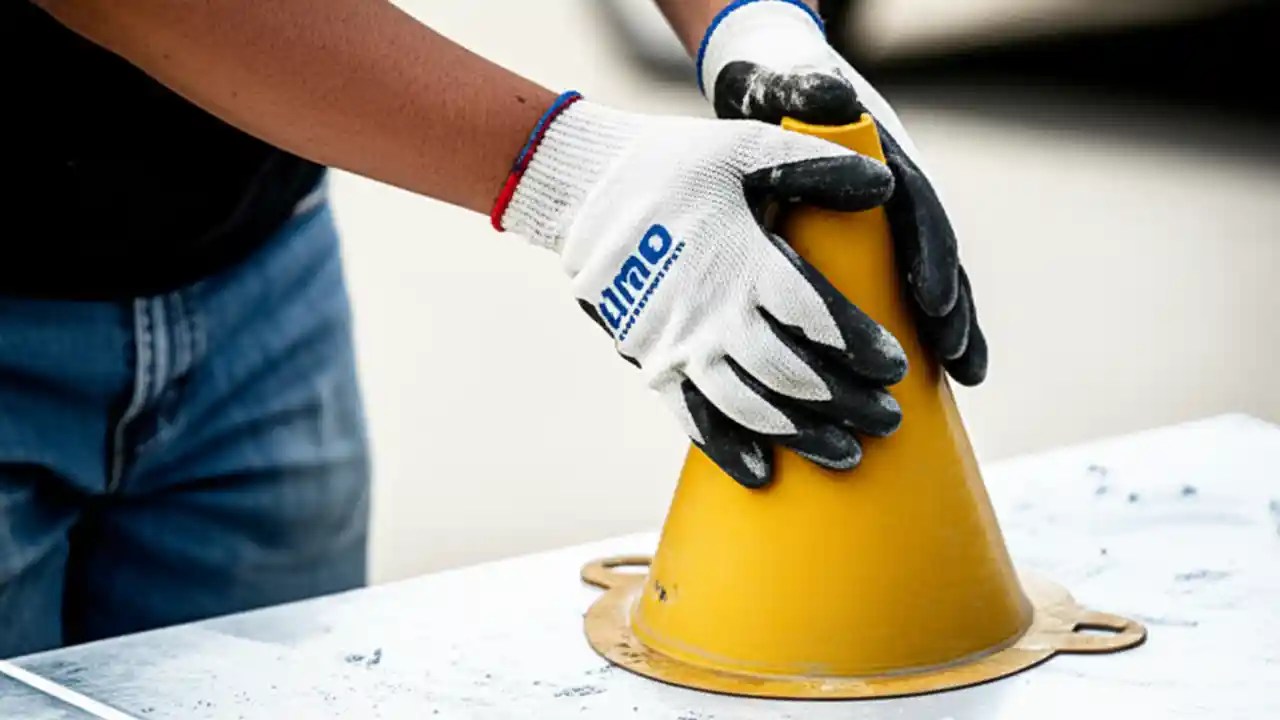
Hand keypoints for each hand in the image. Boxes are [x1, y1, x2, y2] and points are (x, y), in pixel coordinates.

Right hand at [494, 94, 907, 487]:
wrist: (583, 191)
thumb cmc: (672, 166)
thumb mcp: (744, 148)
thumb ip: (814, 165)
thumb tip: (883, 185)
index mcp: (743, 260)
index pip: (817, 318)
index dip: (861, 347)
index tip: (897, 368)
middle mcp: (713, 313)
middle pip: (793, 374)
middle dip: (847, 402)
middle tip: (889, 420)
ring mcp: (679, 345)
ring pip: (750, 407)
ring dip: (802, 436)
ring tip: (847, 454)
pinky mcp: (650, 362)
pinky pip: (692, 417)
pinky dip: (728, 449)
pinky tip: (761, 473)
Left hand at [697, 0, 987, 385]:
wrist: (765, 97)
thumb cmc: (773, 98)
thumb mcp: (780, 90)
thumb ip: (806, 91)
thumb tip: (838, 101)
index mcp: (881, 164)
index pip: (918, 213)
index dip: (929, 258)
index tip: (931, 301)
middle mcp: (893, 198)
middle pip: (933, 256)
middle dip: (950, 310)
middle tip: (957, 360)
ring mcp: (884, 227)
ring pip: (928, 281)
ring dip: (950, 330)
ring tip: (964, 381)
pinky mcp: (866, 253)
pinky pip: (896, 296)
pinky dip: (916, 336)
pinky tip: (930, 382)